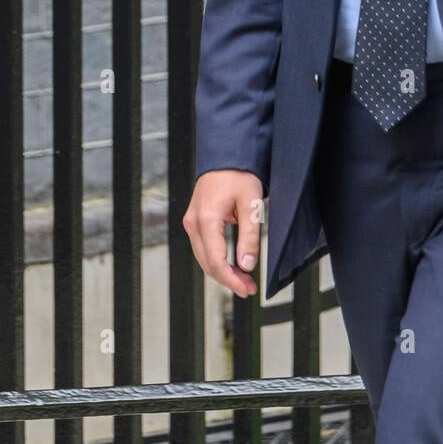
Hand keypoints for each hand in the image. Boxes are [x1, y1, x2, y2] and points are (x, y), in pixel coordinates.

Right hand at [183, 170, 264, 298]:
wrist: (227, 154)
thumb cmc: (239, 175)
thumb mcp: (251, 204)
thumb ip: (249, 236)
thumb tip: (247, 265)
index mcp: (206, 220)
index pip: (216, 261)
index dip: (232, 280)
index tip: (248, 289)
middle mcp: (193, 223)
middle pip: (207, 263)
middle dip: (228, 279)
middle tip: (248, 288)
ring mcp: (191, 222)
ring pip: (203, 258)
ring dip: (221, 271)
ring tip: (243, 280)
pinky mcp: (194, 220)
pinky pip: (203, 247)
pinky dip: (216, 259)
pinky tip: (231, 265)